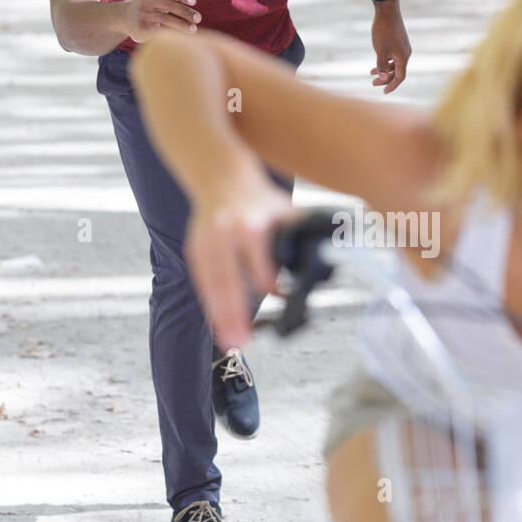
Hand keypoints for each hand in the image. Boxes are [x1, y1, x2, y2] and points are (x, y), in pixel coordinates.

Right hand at [123, 0, 200, 41]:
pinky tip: (180, 37)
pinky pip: (157, 31)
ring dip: (180, 24)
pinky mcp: (140, 27)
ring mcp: (142, 14)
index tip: (194, 1)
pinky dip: (169, 33)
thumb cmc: (151, 4)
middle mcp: (146, 0)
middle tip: (199, 18)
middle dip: (184, 12)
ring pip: (164, 19)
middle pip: (168, 5)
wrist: (126, 16)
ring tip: (194, 30)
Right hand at [183, 170, 294, 351]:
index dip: (269, 283)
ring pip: (212, 286)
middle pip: (228, 280)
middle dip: (235, 313)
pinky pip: (202, 284)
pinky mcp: (194, 249)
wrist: (222, 177)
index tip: (281, 298)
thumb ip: (302, 237)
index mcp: (250, 224)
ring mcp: (205, 242)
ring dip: (221, 318)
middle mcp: (224, 234)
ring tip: (231, 344)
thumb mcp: (286, 212)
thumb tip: (327, 263)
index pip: (258, 261)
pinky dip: (211, 307)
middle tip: (244, 342)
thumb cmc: (262, 201)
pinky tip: (220, 328)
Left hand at [370, 8, 410, 93]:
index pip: (400, 77)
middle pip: (397, 72)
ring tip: (371, 73)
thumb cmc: (383, 30)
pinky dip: (386, 62)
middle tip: (373, 84)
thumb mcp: (380, 50)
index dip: (392, 85)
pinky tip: (377, 63)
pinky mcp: (399, 42)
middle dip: (385, 79)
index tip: (383, 92)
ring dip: (384, 70)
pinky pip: (394, 57)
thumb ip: (382, 66)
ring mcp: (403, 47)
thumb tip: (383, 79)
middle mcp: (406, 53)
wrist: (387, 10)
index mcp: (403, 57)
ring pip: (395, 64)